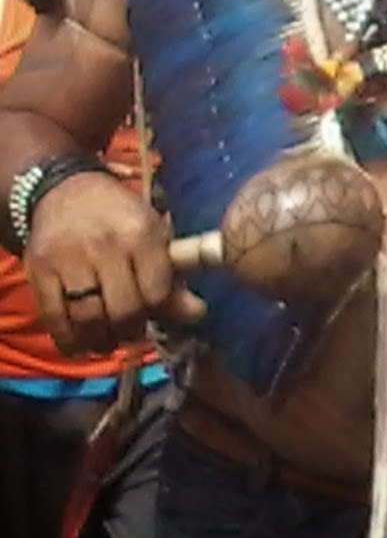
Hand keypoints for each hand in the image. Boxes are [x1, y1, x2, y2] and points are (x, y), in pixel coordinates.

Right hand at [23, 170, 203, 356]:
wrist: (67, 192)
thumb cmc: (120, 218)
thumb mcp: (154, 236)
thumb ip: (173, 278)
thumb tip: (198, 314)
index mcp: (140, 233)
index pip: (156, 292)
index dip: (158, 312)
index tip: (154, 314)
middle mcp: (104, 246)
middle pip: (122, 310)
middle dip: (130, 330)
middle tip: (131, 331)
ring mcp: (67, 260)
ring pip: (88, 319)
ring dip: (101, 341)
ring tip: (108, 341)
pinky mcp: (38, 272)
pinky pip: (54, 319)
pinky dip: (69, 341)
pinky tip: (80, 345)